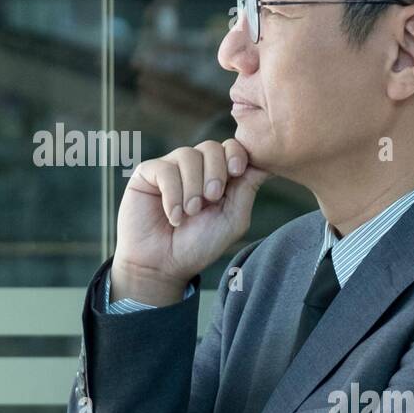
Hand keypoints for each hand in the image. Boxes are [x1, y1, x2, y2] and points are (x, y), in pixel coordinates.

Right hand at [111, 138, 269, 304]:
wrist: (161, 265)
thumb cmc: (198, 245)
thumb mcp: (232, 219)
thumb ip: (247, 188)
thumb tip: (267, 162)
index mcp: (217, 175)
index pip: (231, 147)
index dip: (236, 154)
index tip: (237, 172)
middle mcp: (194, 168)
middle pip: (211, 147)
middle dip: (216, 172)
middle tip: (211, 198)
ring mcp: (170, 168)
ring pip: (188, 155)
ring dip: (193, 187)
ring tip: (190, 212)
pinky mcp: (147, 174)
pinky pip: (165, 170)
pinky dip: (173, 195)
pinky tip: (174, 216)